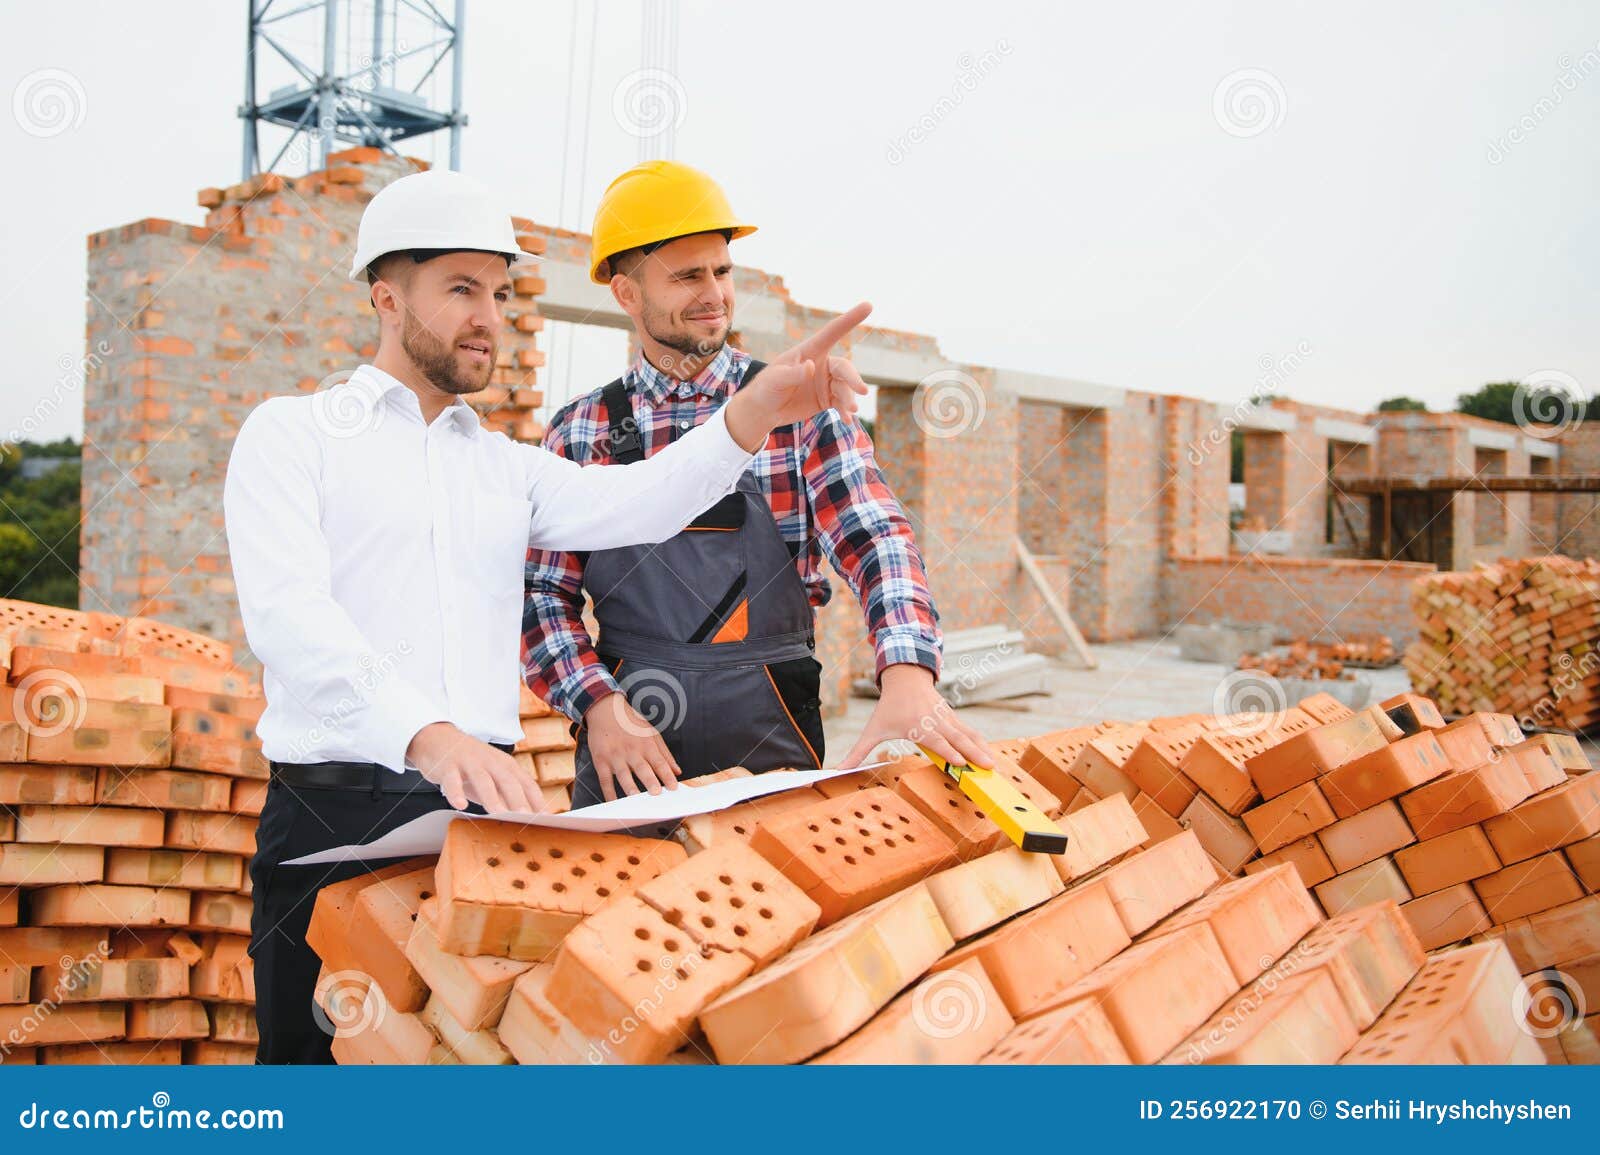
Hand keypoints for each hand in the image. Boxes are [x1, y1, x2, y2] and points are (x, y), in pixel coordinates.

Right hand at [406, 722, 546, 812]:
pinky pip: (452, 780)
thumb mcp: (492, 778)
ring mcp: (469, 762)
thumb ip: (505, 795)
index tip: (546, 817)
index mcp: (505, 765)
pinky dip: (456, 792)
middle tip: (526, 816)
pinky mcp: (448, 765)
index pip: (525, 782)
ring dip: (491, 796)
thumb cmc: (470, 764)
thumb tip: (526, 817)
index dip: (536, 799)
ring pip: (483, 779)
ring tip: (498, 812)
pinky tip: (460, 805)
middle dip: (518, 798)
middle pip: (507, 780)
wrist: (438, 739)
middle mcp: (490, 761)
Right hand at [582, 691, 681, 801]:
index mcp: (646, 744)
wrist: (604, 709)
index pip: (659, 762)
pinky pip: (604, 779)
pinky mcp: (600, 760)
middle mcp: (631, 750)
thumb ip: (665, 753)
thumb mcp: (651, 733)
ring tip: (635, 798)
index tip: (674, 787)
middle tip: (656, 793)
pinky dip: (608, 792)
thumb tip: (677, 772)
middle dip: (649, 780)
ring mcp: (615, 756)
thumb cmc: (630, 723)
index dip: (667, 775)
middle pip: (642, 768)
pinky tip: (613, 803)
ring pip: (623, 774)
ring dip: (629, 787)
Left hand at [723, 302, 871, 449]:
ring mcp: (825, 383)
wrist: (763, 410)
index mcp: (810, 351)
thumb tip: (811, 367)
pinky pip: (841, 403)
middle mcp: (821, 365)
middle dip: (853, 378)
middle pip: (844, 367)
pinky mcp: (826, 400)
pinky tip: (848, 420)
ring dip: (849, 398)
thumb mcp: (775, 379)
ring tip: (850, 410)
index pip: (833, 332)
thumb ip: (794, 373)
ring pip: (845, 387)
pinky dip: (846, 411)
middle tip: (861, 390)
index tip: (869, 305)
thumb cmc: (766, 387)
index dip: (850, 319)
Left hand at [836, 664, 996, 770]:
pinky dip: (979, 742)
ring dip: (980, 749)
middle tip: (987, 766)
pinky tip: (989, 753)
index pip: (936, 740)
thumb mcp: (872, 729)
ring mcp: (946, 718)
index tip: (961, 762)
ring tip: (993, 764)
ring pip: (966, 734)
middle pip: (956, 738)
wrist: (905, 677)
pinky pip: (968, 731)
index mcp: (917, 725)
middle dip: (972, 752)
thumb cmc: (888, 707)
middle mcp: (934, 721)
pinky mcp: (952, 718)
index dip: (948, 751)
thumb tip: (837, 769)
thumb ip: (858, 752)